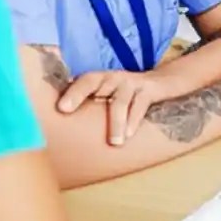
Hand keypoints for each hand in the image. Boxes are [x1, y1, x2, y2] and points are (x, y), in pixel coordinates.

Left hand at [57, 70, 172, 146]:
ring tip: (114, 143)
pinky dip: (133, 120)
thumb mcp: (108, 94)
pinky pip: (139, 106)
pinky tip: (128, 135)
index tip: (60, 107)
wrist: (160, 82)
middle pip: (93, 83)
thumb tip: (62, 126)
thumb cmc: (125, 95)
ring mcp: (131, 83)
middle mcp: (113, 78)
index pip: (82, 81)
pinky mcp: (149, 91)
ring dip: (115, 122)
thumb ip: (89, 103)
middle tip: (65, 110)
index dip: (70, 92)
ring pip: (119, 101)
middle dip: (79, 94)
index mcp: (100, 79)